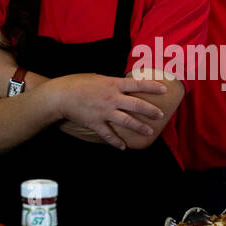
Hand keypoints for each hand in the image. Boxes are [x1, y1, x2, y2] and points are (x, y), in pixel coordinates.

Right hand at [49, 73, 168, 149]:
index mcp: (113, 84)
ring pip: (126, 121)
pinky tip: (123, 147)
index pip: (137, 85)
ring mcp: (104, 112)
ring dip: (139, 127)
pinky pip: (108, 134)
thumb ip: (111, 83)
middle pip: (136, 105)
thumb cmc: (77, 83)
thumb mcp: (97, 78)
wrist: (61, 95)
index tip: (164, 89)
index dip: (152, 87)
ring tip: (149, 132)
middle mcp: (111, 98)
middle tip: (161, 115)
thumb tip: (121, 86)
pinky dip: (116, 142)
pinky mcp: (96, 123)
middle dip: (150, 110)